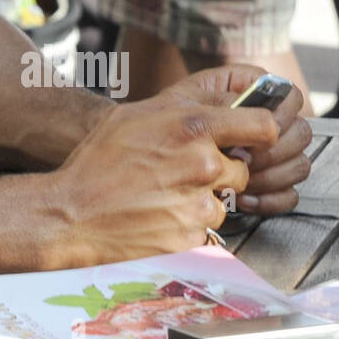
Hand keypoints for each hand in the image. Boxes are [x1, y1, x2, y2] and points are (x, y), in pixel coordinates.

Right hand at [49, 90, 275, 265]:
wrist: (74, 212)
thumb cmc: (99, 159)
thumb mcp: (137, 114)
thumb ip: (186, 107)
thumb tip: (225, 103)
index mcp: (192, 126)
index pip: (264, 126)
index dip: (261, 133)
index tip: (252, 140)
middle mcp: (204, 164)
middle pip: (243, 169)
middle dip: (220, 172)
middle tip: (183, 172)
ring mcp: (200, 203)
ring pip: (224, 200)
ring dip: (203, 199)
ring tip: (163, 194)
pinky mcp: (194, 235)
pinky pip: (207, 227)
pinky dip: (189, 222)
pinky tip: (159, 214)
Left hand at [161, 64, 311, 216]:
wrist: (144, 154)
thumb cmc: (160, 120)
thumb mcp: (183, 102)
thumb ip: (221, 102)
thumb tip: (258, 116)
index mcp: (249, 89)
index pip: (289, 95)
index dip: (281, 113)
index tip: (264, 129)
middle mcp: (267, 118)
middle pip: (300, 132)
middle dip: (274, 151)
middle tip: (244, 159)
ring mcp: (271, 152)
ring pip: (298, 164)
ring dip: (271, 176)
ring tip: (238, 181)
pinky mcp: (270, 182)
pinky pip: (289, 194)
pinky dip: (271, 199)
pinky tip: (244, 199)